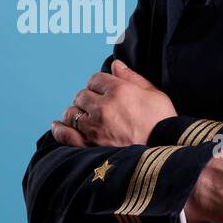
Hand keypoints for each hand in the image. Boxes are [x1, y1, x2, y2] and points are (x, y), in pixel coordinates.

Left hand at [50, 59, 177, 146]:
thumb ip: (132, 77)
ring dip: (75, 113)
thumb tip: (115, 64)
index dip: (99, 84)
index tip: (103, 90)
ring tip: (82, 117)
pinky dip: (59, 129)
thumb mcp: (155, 95)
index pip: (96, 79)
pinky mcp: (89, 147)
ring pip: (71, 113)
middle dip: (87, 98)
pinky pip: (65, 135)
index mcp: (119, 91)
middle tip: (95, 106)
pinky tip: (58, 126)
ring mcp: (93, 128)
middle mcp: (103, 108)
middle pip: (82, 95)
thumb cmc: (164, 125)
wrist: (164, 157)